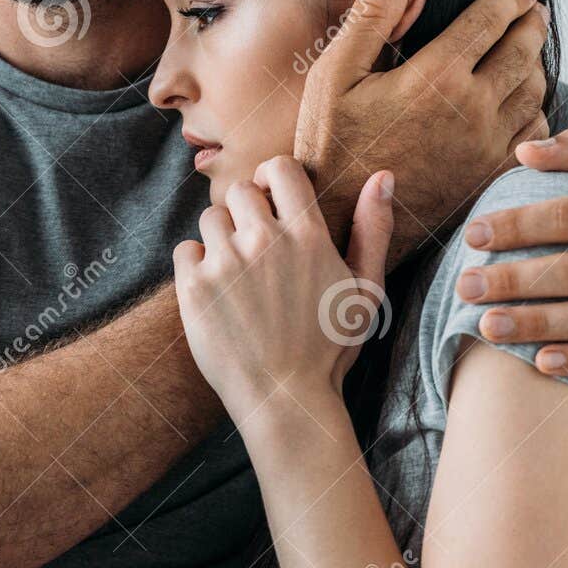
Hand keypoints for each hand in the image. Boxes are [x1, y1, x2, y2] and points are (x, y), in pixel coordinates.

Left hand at [174, 157, 395, 428]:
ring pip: (210, 219)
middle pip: (239, 191)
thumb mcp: (366, 290)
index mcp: (307, 236)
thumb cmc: (329, 347)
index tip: (271, 199)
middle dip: (246, 212)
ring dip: (220, 238)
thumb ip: (373, 229)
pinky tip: (216, 293)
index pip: (279, 168)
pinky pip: (185, 249)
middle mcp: (263, 242)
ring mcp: (225, 263)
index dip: (272, 178)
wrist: (284, 399)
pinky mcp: (193, 286)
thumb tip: (382, 175)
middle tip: (256, 248)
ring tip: (237, 276)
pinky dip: (195, 265)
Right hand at [296, 0, 548, 264]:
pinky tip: (522, 103)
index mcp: (436, 77)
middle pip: (524, 51)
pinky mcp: (490, 176)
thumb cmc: (330, 146)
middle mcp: (473, 109)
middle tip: (534, 10)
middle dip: (533, 23)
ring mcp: (487, 146)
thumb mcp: (332, 76)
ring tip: (530, 50)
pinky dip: (537, 110)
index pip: (492, 20)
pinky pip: (535, 135)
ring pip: (535, 91)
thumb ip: (369, 17)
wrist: (342, 221)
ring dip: (537, 63)